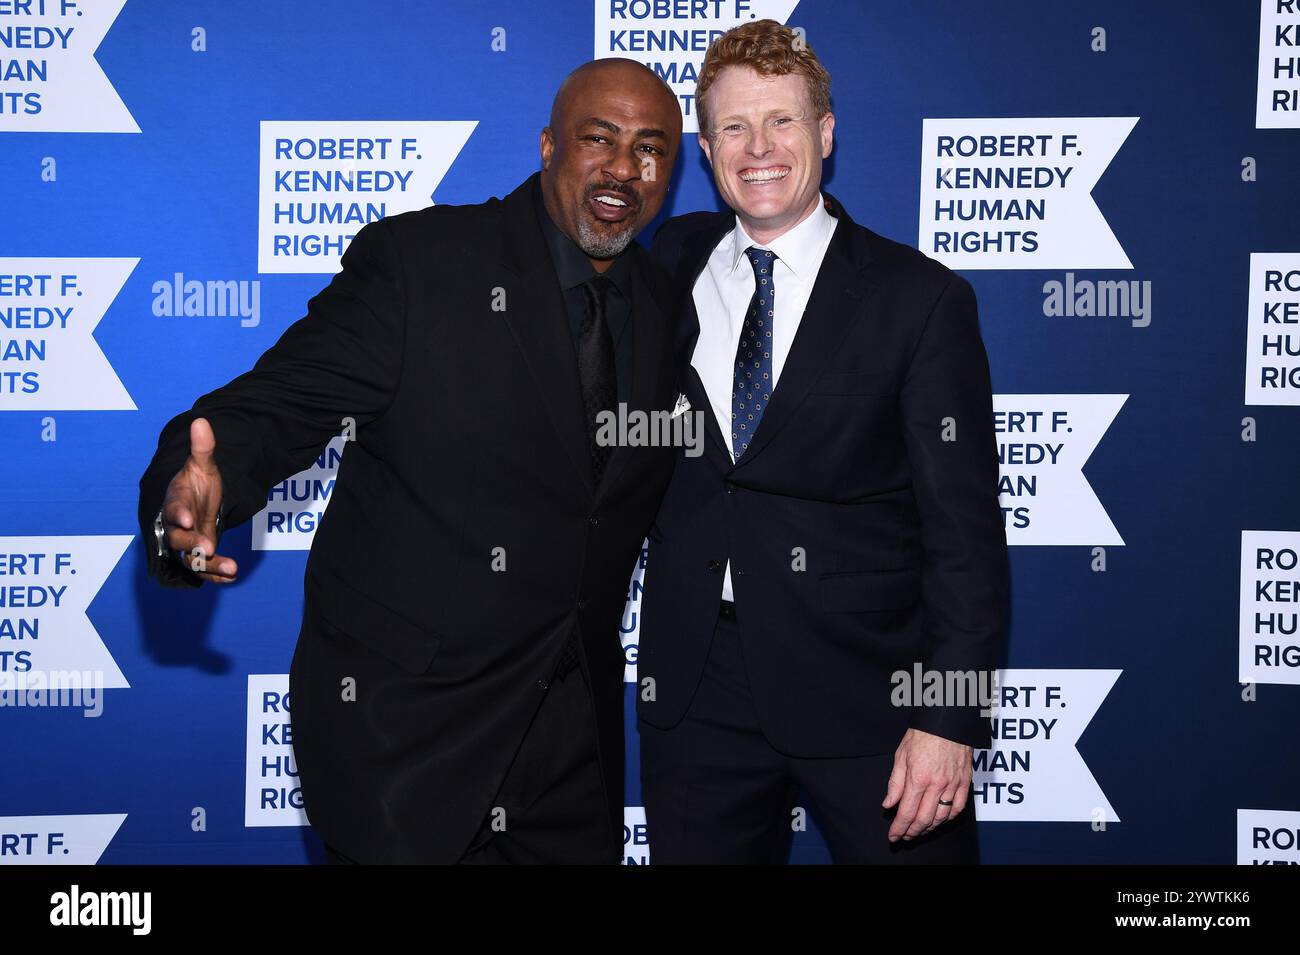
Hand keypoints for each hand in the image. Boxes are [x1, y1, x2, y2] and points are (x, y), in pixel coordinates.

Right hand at [160, 417, 237, 583]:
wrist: (197, 502)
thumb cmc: (196, 483)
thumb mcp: (202, 465)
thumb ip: (203, 448)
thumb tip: (202, 422)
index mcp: (176, 501)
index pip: (173, 507)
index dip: (178, 514)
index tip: (186, 518)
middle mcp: (177, 526)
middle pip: (178, 538)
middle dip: (192, 544)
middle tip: (208, 549)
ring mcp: (187, 542)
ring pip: (191, 558)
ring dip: (210, 565)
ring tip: (231, 568)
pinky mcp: (198, 555)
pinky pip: (205, 568)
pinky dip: (216, 574)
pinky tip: (232, 576)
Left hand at [881, 728, 971, 841]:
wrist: (947, 719)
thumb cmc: (923, 733)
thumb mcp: (901, 755)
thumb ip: (895, 783)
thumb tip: (888, 803)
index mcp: (918, 777)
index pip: (906, 812)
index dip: (899, 828)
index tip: (893, 835)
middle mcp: (937, 784)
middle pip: (924, 819)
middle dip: (912, 832)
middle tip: (904, 836)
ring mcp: (953, 784)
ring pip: (942, 817)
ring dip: (929, 828)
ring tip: (919, 830)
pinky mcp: (965, 781)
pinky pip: (959, 807)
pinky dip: (948, 818)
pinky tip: (940, 820)